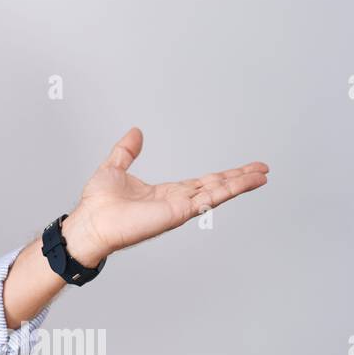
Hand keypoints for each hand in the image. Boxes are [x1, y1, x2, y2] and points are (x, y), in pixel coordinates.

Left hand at [62, 127, 269, 266]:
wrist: (90, 222)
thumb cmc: (98, 203)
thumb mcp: (114, 167)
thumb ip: (127, 151)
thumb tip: (136, 132)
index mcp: (166, 193)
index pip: (202, 182)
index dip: (222, 176)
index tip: (241, 170)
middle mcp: (177, 201)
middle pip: (216, 186)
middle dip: (240, 178)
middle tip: (262, 170)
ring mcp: (180, 208)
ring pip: (217, 192)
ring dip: (241, 183)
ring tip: (263, 175)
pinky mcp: (178, 212)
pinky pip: (208, 199)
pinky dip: (229, 190)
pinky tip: (245, 183)